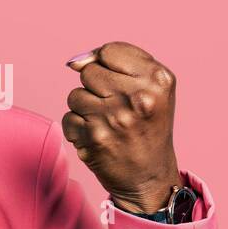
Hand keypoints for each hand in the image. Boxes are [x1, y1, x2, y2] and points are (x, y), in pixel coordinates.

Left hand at [62, 43, 181, 214]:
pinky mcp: (95, 137)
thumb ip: (120, 62)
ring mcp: (116, 117)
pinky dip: (78, 129)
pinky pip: (68, 118)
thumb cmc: (147, 125)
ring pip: (75, 95)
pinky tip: (98, 138)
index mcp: (158, 79)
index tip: (117, 83)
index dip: (107, 65)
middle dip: (96, 88)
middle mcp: (139, 97)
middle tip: (115, 108)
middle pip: (89, 72)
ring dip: (85, 109)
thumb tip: (75, 61)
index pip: (109, 51)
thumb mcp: (153, 87)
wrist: (149, 178)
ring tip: (107, 123)